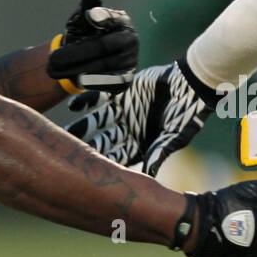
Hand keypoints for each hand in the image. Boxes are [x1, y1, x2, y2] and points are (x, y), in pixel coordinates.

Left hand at [46, 0, 137, 92]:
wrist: (89, 58)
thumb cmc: (87, 34)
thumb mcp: (83, 19)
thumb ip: (87, 7)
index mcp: (121, 21)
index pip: (112, 18)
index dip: (102, 17)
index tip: (90, 16)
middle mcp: (130, 40)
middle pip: (102, 46)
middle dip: (76, 52)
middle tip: (53, 58)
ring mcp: (130, 61)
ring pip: (103, 67)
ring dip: (79, 69)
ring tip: (57, 71)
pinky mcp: (126, 79)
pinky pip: (110, 83)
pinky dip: (93, 82)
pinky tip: (77, 80)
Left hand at [65, 58, 219, 175]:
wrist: (191, 82)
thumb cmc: (187, 113)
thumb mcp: (174, 136)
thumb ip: (159, 152)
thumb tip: (147, 175)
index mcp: (140, 144)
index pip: (117, 157)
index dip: (102, 163)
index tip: (86, 170)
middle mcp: (127, 130)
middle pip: (102, 140)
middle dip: (86, 146)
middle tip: (66, 153)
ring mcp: (122, 111)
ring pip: (97, 120)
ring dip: (83, 125)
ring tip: (66, 130)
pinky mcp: (121, 92)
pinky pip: (100, 97)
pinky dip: (88, 100)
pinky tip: (74, 105)